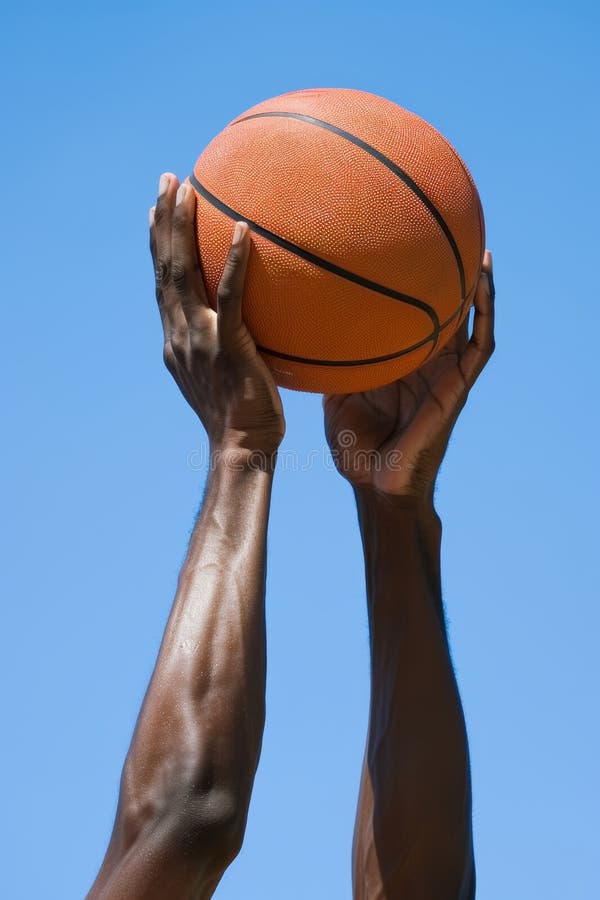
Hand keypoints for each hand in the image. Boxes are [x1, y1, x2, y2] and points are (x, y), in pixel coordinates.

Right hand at [150, 173, 284, 461]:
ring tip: (185, 189)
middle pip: (165, 267)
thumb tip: (251, 326)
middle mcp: (180, 334)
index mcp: (177, 340)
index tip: (155, 213)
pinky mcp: (227, 345)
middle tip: (166, 181)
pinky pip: (229, 295)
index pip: (162, 284)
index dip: (156, 247)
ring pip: (183, 273)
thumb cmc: (243, 417)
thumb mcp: (227, 375)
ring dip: (181, 227)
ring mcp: (200, 338)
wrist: (241, 446)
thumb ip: (229, 345)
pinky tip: (243, 229)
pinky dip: (233, 261)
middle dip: (163, 221)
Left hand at [323, 251, 494, 499]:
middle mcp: (427, 365)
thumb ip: (332, 365)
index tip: (401, 251)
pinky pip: (480, 347)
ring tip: (477, 249)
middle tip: (446, 235)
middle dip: (448, 279)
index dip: (412, 290)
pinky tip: (482, 287)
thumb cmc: (356, 448)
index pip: (410, 320)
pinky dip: (485, 315)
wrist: (375, 486)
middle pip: (444, 314)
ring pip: (470, 323)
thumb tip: (304, 332)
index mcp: (400, 365)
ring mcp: (446, 375)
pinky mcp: (459, 388)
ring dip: (477, 288)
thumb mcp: (337, 397)